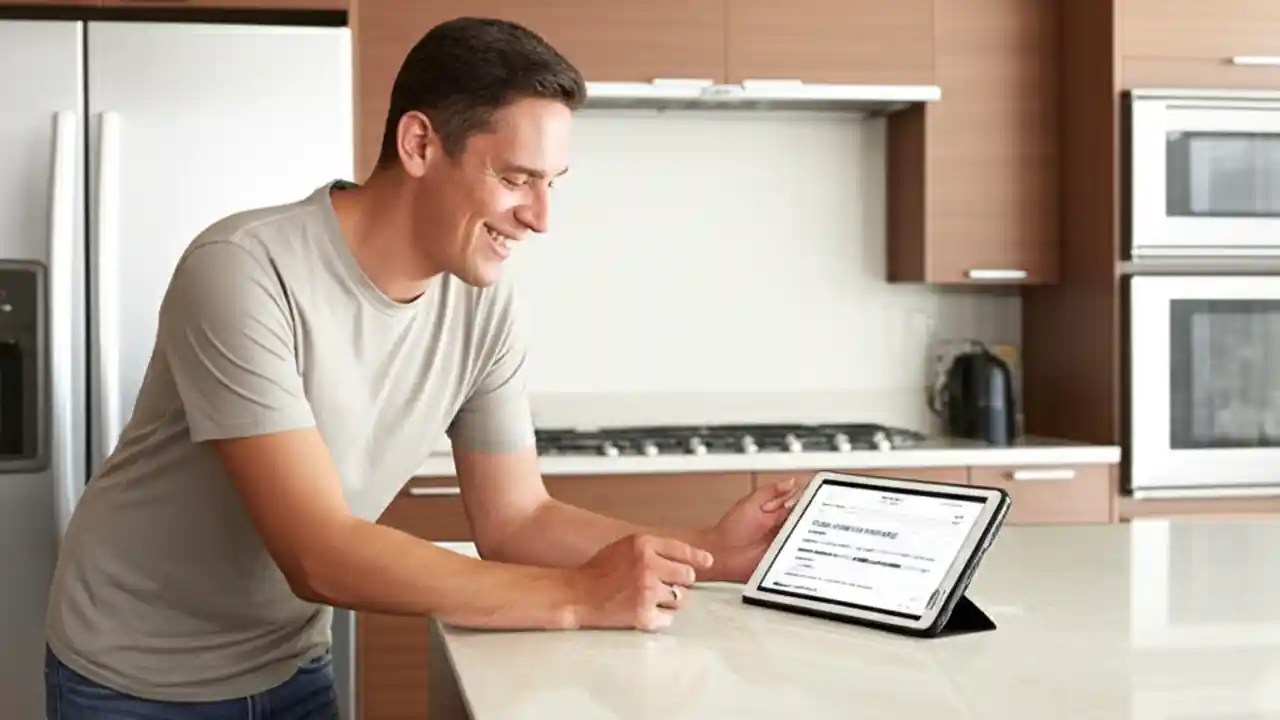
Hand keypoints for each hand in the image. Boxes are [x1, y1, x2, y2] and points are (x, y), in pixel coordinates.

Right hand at [568, 534, 714, 631]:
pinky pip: (669, 618)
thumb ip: (653, 549)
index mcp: (643, 544)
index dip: (698, 558)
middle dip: (680, 582)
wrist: (577, 594)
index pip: (682, 550)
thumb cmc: (599, 571)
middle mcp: (647, 565)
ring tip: (652, 599)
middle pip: (688, 576)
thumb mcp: (625, 546)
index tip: (707, 562)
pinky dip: (660, 618)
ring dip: (671, 601)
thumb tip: (687, 558)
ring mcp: (646, 590)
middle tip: (666, 585)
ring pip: (681, 599)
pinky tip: (646, 612)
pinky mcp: (643, 614)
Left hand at [704, 477, 803, 582]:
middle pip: (806, 519)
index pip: (799, 502)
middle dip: (812, 517)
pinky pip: (800, 556)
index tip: (817, 496)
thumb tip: (791, 481)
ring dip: (810, 535)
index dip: (809, 499)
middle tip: (812, 515)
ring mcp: (784, 543)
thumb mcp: (751, 503)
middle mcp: (783, 526)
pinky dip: (804, 554)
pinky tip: (804, 549)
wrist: (722, 554)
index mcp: (776, 510)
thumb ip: (770, 491)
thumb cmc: (731, 529)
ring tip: (808, 531)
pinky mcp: (784, 559)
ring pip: (805, 537)